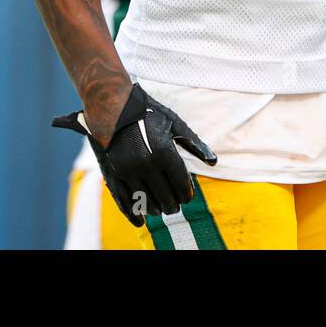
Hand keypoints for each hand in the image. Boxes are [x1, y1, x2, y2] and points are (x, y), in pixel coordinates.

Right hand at [53, 83, 216, 226]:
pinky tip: (140, 221)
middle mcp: (146, 165)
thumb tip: (213, 162)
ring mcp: (127, 171)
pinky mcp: (112, 174)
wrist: (112, 105)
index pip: (181, 184)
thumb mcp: (175, 123)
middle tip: (176, 206)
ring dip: (156, 209)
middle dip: (173, 204)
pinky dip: (133, 214)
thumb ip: (195, 144)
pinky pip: (124, 201)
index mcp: (164, 152)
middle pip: (165, 197)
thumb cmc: (148, 112)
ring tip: (161, 209)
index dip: (186, 194)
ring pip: (146, 202)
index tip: (188, 197)